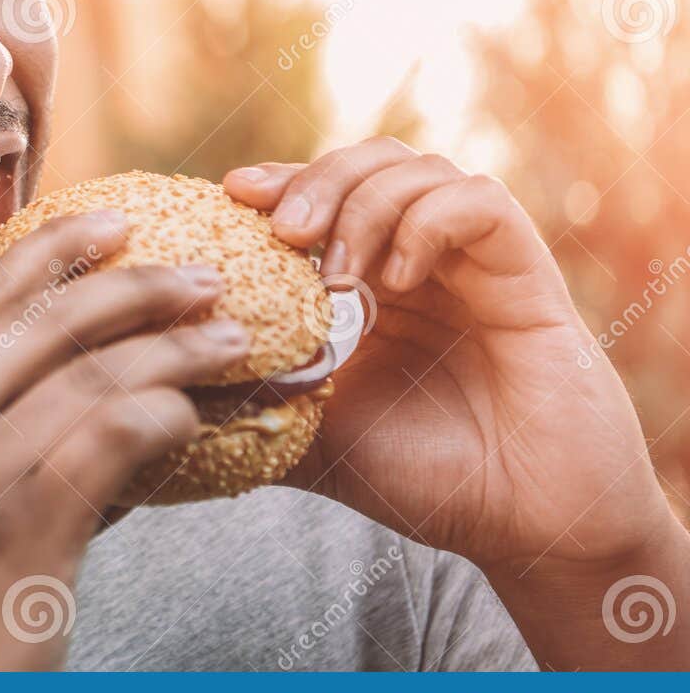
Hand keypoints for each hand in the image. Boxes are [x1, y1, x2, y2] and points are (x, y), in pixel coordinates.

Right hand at [0, 212, 245, 669]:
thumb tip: (88, 382)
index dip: (55, 248)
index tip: (114, 222)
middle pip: (47, 319)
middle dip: (138, 285)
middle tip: (203, 280)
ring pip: (93, 373)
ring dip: (177, 350)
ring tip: (232, 345)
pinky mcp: (20, 524)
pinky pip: (115, 437)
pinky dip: (167, 415)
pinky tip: (198, 418)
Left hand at [224, 138, 677, 577]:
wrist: (525, 529)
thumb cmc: (426, 483)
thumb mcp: (313, 437)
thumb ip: (252, 404)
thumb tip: (168, 389)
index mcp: (371, 285)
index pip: (321, 196)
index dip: (277, 182)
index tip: (231, 194)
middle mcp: (422, 261)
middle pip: (365, 163)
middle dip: (314, 180)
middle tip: (282, 229)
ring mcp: (474, 263)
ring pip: (418, 168)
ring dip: (364, 202)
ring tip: (337, 271)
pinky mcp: (525, 274)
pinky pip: (480, 203)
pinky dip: (428, 220)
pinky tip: (399, 276)